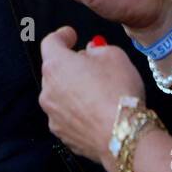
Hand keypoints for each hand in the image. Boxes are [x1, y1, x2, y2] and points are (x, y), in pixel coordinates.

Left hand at [39, 26, 145, 171]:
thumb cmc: (118, 90)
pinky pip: (66, 116)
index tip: (72, 36)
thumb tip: (89, 53)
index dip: (62, 36)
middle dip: (69, 65)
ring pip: (59, 95)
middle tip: (91, 66)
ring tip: (96, 93)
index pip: (50, 42)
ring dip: (72, 90)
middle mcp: (47, 90)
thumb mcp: (115, 56)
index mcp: (56, 65)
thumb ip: (97, 49)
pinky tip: (95, 113)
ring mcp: (52, 115)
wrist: (123, 135)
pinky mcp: (61, 135)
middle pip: (54, 70)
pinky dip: (77, 111)